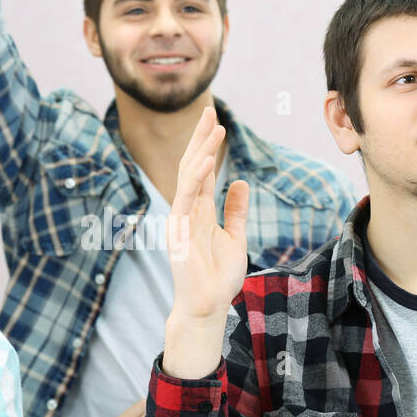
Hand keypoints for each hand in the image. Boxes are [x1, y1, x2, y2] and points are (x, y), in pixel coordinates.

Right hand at [161, 107, 249, 378]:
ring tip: (214, 128)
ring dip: (200, 152)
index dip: (208, 146)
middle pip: (191, 166)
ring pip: (187, 178)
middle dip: (200, 139)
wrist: (208, 305)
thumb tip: (238, 181)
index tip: (216, 122)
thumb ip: (235, 210)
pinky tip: (205, 161)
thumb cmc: (219, 276)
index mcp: (200, 210)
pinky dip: (194, 179)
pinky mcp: (178, 232)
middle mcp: (187, 211)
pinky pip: (186, 199)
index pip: (202, 171)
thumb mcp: (235, 237)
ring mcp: (180, 220)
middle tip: (210, 111)